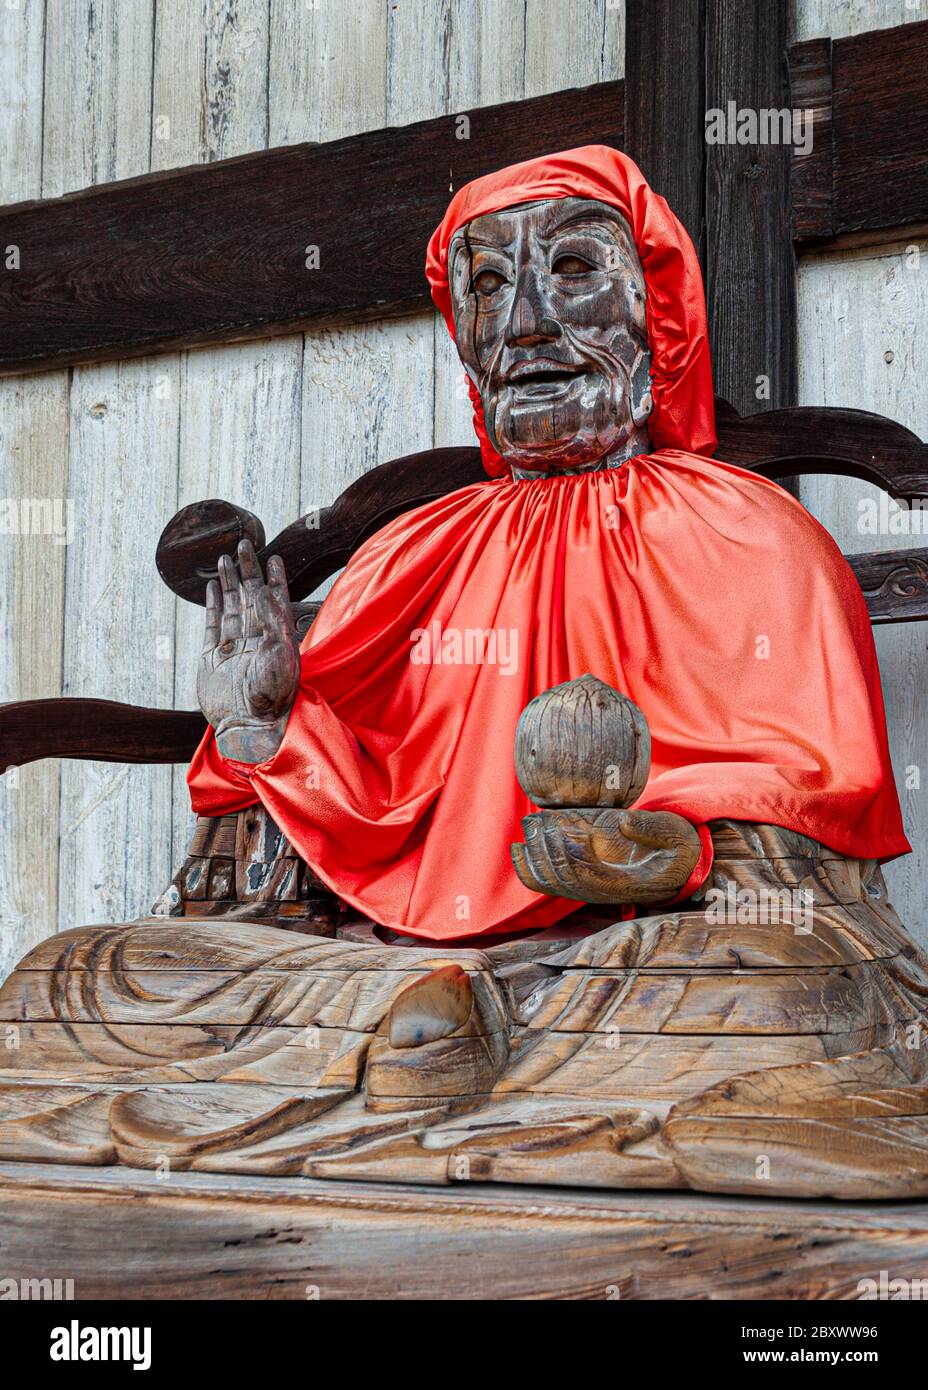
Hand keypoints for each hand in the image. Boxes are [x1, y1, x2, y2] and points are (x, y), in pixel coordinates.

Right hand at [197, 538, 300, 762]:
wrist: (246, 729)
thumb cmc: (272, 697)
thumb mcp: (281, 656)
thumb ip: (274, 622)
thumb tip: (265, 591)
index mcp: (277, 638)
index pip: (276, 599)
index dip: (275, 578)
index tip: (274, 557)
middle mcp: (256, 640)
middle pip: (251, 596)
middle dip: (248, 570)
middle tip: (244, 544)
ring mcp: (233, 648)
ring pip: (232, 606)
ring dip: (230, 582)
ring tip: (225, 558)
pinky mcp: (212, 658)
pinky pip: (212, 624)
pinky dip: (213, 605)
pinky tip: (213, 588)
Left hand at [511, 808, 701, 904]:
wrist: (682, 867)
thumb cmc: (679, 849)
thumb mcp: (676, 835)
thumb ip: (652, 828)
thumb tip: (622, 822)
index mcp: (624, 882)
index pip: (586, 873)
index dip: (566, 853)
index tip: (554, 829)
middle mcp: (604, 890)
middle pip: (564, 878)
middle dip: (544, 851)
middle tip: (532, 824)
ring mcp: (593, 888)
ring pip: (554, 883)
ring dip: (534, 859)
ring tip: (524, 833)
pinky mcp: (585, 882)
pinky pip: (552, 883)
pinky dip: (530, 869)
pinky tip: (519, 850)